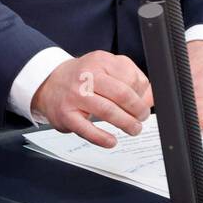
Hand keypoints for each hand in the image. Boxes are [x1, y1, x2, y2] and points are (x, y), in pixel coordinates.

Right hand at [31, 51, 153, 147]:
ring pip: (108, 111)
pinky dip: (102, 138)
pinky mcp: (66, 115)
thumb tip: (152, 97)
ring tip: (133, 129)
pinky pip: (87, 130)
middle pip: (122, 94)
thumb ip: (130, 79)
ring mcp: (75, 95)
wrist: (50, 83)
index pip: (130, 77)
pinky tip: (112, 141)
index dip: (142, 93)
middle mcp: (87, 76)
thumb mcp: (106, 68)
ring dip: (126, 123)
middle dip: (138, 110)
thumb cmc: (83, 77)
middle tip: (142, 117)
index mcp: (101, 61)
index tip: (145, 103)